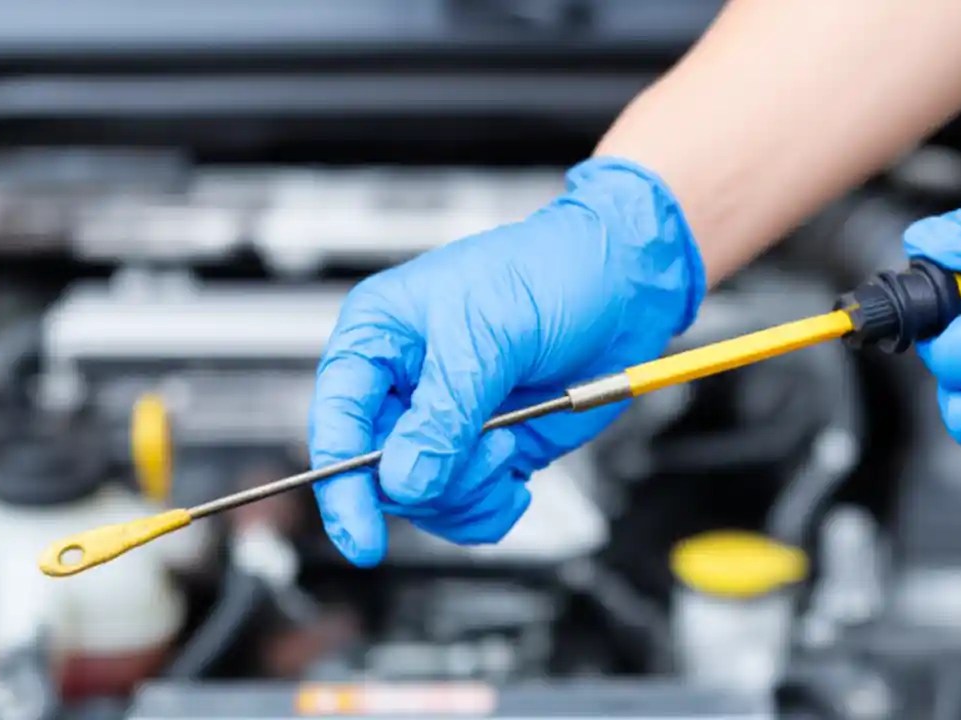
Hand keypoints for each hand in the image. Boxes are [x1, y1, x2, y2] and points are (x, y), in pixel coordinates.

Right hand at [307, 157, 705, 565]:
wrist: (624, 285)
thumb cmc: (549, 272)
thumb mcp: (487, 336)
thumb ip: (443, 415)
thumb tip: (405, 481)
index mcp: (379, 339)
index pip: (336, 422)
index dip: (340, 484)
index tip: (361, 537)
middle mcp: (405, 387)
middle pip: (380, 474)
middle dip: (432, 479)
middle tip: (487, 447)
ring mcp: (448, 423)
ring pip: (425, 498)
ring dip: (469, 490)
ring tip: (509, 443)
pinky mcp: (489, 449)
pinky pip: (469, 506)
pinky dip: (491, 507)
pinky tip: (516, 477)